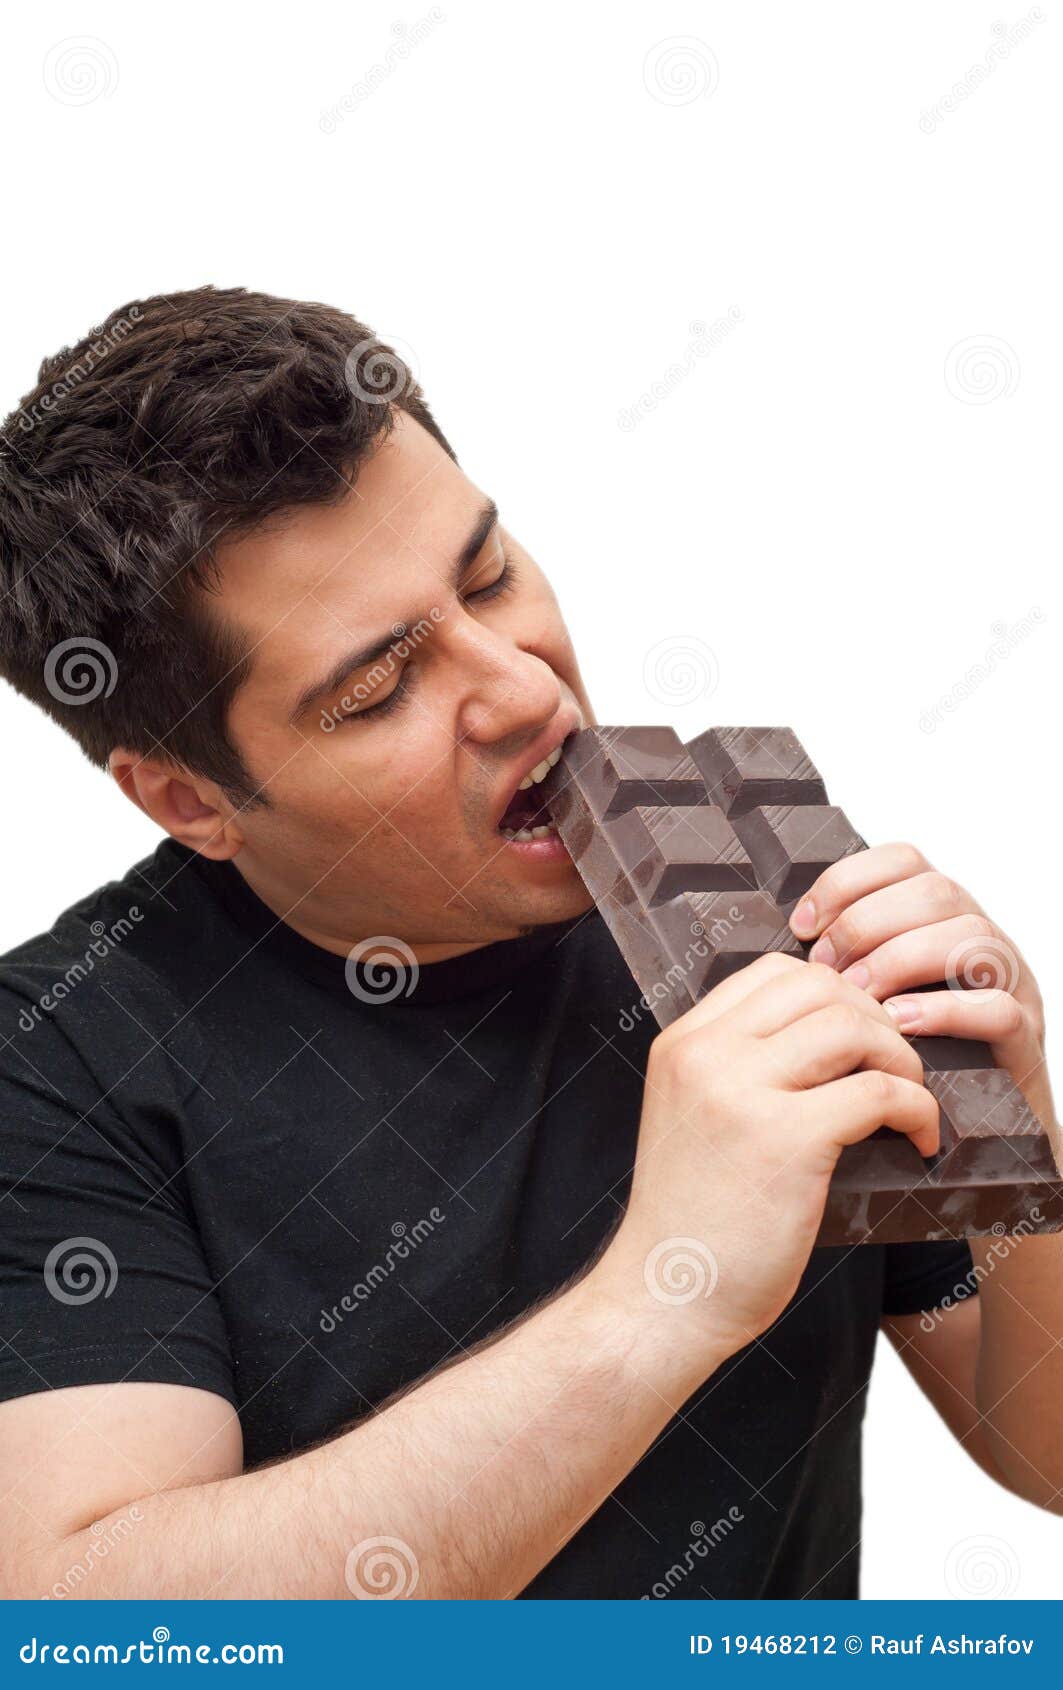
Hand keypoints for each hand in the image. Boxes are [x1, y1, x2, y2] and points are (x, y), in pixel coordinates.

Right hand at [593, 953, 938, 1372]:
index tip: (860, 1038)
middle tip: (895, 1068)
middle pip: (820, 987)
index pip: (775, 971)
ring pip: (853, 1027)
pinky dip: (917, 1110)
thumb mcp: (694, 1116)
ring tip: (909, 1100)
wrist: (663, 1297)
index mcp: (683, 1044)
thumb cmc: (691, 1220)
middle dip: (875, 1020)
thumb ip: (739, 1069)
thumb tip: (832, 1036)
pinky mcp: (786, 1139)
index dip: (834, 994)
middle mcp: (706, 1054)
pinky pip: (878, 1092)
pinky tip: (918, 1139)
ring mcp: (742, 1092)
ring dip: (901, 1060)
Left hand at [789, 843, 1054, 1127]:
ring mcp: (1010, 989)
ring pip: (971, 936)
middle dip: (868, 923)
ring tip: (859, 998)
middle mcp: (980, 944)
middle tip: (825, 968)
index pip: (904, 863)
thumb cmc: (901, 1065)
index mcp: (939, 923)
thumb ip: (841, 961)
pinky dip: (946, 1011)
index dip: (849, 881)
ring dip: (902, 960)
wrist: (968, 1146)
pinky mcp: (1024, 1044)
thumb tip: (781, 939)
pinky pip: (1000, 1008)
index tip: (803, 925)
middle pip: (935, 891)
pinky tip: (899, 1024)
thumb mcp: (870, 999)